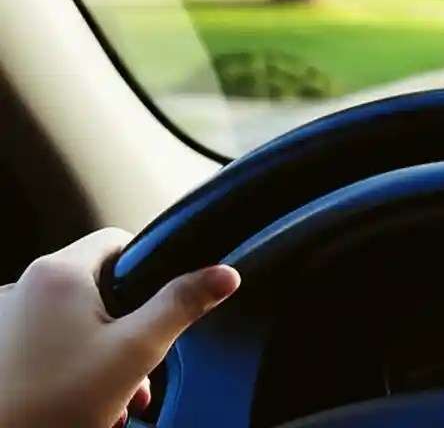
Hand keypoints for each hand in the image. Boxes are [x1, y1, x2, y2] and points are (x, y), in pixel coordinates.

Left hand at [0, 228, 239, 427]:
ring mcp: (6, 319)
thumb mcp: (136, 351)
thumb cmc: (53, 402)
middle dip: (127, 327)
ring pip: (72, 318)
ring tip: (113, 392)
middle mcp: (23, 286)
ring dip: (100, 350)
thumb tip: (223, 274)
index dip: (147, 268)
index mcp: (57, 273)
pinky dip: (69, 361)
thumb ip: (182, 305)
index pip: (118, 239)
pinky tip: (83, 395)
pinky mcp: (2, 348)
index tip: (158, 302)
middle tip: (138, 364)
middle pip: (96, 286)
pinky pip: (45, 341)